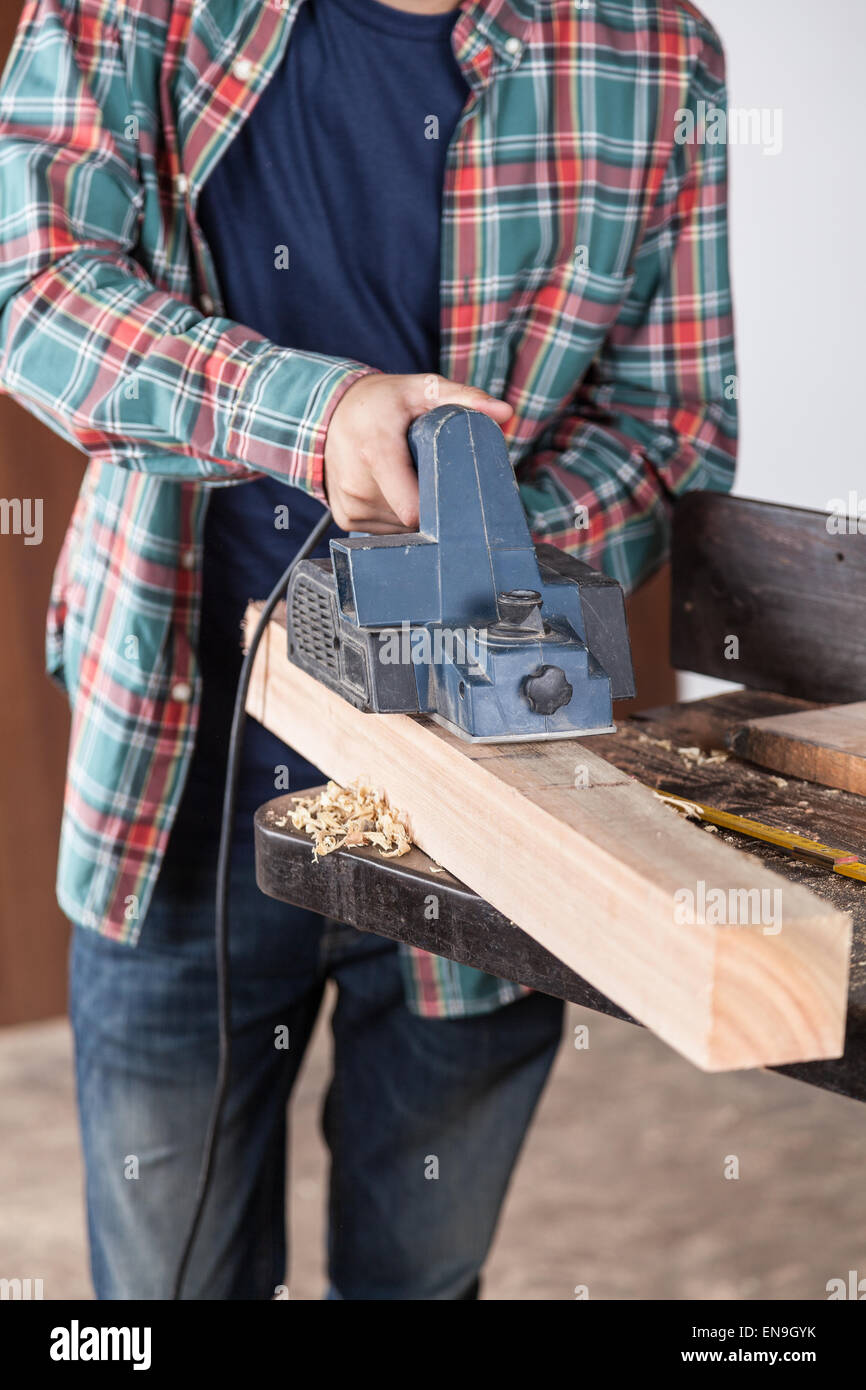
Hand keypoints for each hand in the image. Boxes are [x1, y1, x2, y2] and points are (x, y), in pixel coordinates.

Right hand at [323, 373, 512, 531]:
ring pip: (400, 529)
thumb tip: (506, 412)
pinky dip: (395, 516)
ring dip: (414, 512)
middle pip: (413, 520)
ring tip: (412, 482)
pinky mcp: (345, 518)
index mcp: (375, 452)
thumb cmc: (383, 401)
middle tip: (437, 480)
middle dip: (432, 505)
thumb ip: (464, 398)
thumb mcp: (422, 390)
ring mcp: (350, 506)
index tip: (458, 497)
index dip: (442, 509)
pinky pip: (384, 531)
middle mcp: (358, 486)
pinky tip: (395, 492)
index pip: (414, 509)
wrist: (330, 412)